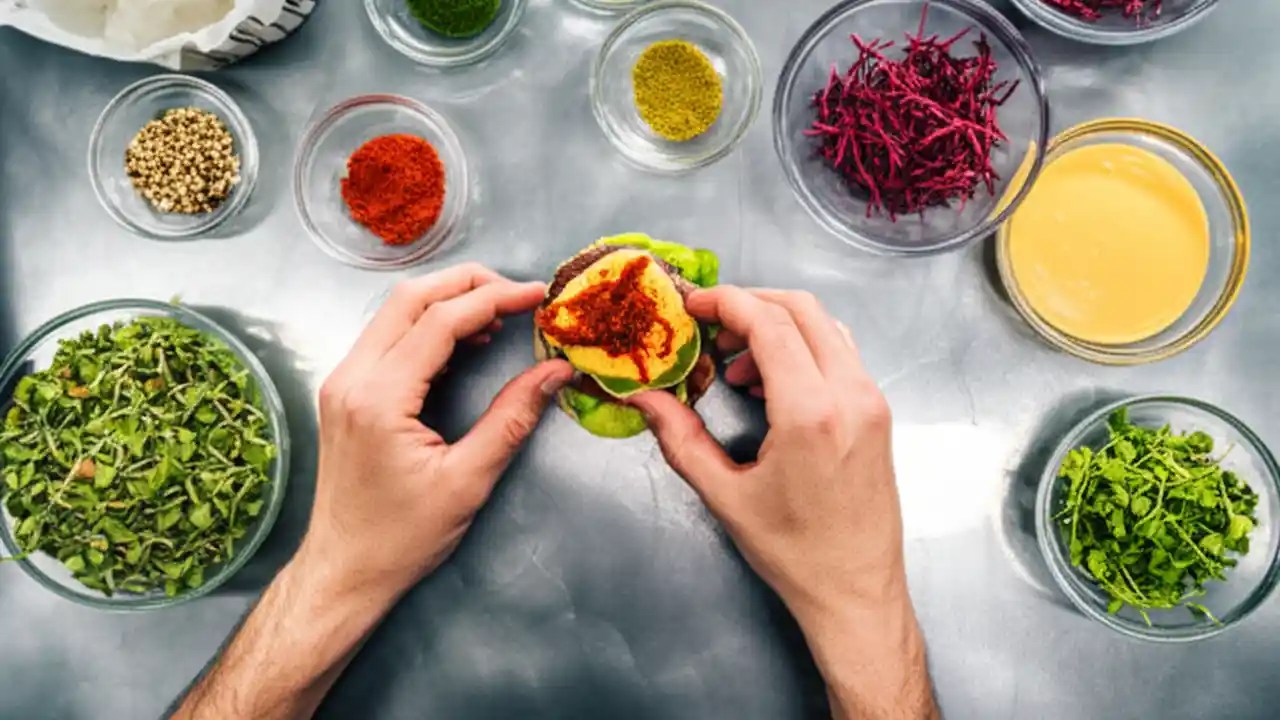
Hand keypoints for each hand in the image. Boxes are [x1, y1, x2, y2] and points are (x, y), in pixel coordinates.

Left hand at [303, 264, 572, 602]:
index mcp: (379, 398)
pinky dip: (429, 325)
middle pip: (411, 297)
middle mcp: (351, 378)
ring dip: (449, 300)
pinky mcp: (345, 391)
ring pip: (396, 311)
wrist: (343, 570)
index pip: (440, 320)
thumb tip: (556, 372)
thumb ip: (512, 420)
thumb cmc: (402, 537)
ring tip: (500, 317)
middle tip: (519, 294)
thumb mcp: (468, 481)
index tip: (538, 296)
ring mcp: (342, 381)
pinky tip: (465, 342)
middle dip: (469, 283)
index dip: (494, 298)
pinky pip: (388, 336)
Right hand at [630, 287, 935, 719]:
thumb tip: (641, 397)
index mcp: (811, 412)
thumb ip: (679, 438)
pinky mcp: (878, 412)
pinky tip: (769, 382)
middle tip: (709, 325)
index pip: (769, 323)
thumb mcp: (725, 495)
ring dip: (778, 325)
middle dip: (750, 303)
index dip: (725, 302)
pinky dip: (803, 347)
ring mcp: (872, 400)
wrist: (857, 591)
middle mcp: (850, 394)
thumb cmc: (791, 552)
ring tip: (734, 362)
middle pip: (802, 309)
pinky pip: (840, 353)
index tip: (691, 306)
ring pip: (826, 326)